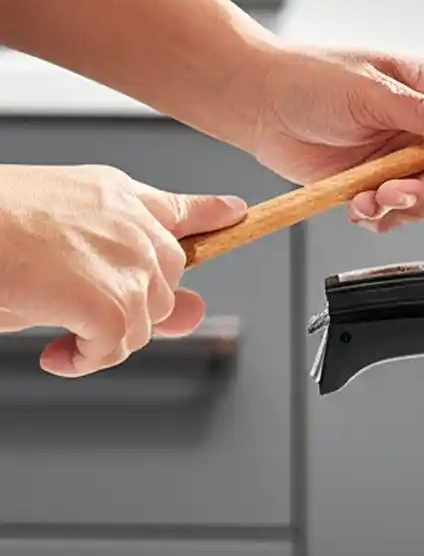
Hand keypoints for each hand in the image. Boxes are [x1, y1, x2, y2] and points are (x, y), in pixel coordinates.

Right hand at [0, 164, 246, 376]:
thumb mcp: (65, 242)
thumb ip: (134, 274)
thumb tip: (193, 313)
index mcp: (115, 193)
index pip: (179, 207)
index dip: (208, 215)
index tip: (233, 213)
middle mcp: (132, 222)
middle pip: (165, 283)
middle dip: (130, 310)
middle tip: (81, 320)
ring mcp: (126, 260)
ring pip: (145, 321)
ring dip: (105, 339)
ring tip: (60, 334)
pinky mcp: (109, 300)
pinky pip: (117, 348)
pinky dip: (87, 361)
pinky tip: (58, 354)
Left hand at [238, 47, 423, 233]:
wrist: (258, 103)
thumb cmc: (309, 77)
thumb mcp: (371, 90)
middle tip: (407, 189)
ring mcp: (408, 158)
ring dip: (408, 205)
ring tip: (373, 194)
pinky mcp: (382, 183)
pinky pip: (401, 214)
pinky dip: (383, 216)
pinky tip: (360, 203)